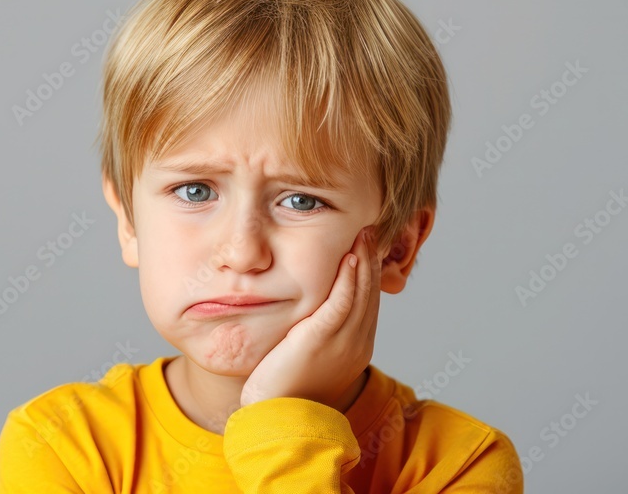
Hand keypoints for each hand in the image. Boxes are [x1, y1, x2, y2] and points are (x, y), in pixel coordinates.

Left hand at [240, 225, 380, 410]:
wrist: (276, 415)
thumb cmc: (284, 390)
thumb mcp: (309, 355)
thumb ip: (315, 333)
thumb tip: (309, 313)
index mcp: (356, 348)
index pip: (367, 302)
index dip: (368, 274)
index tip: (366, 248)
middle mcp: (356, 344)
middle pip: (368, 294)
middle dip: (370, 260)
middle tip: (371, 231)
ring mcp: (343, 343)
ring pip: (359, 294)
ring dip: (363, 260)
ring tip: (364, 234)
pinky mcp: (322, 340)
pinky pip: (341, 303)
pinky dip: (348, 280)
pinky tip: (350, 258)